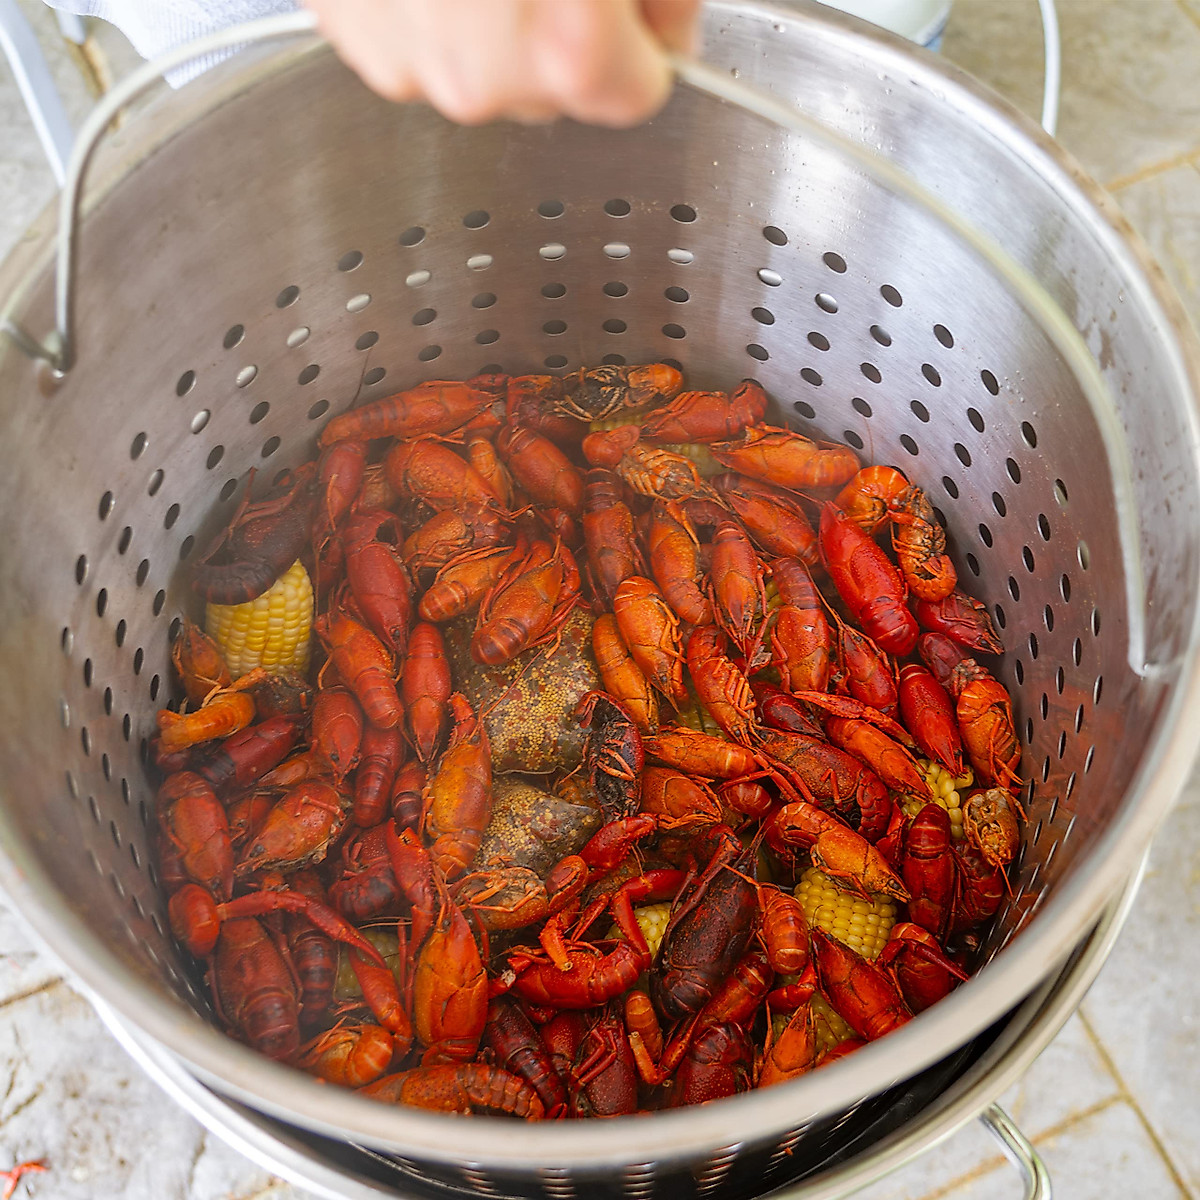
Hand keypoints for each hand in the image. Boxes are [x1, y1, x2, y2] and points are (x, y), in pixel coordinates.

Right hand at [304, 0, 700, 125]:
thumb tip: (664, 29)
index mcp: (570, 51)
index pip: (637, 92)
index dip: (641, 35)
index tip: (630, 0)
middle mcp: (483, 79)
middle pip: (555, 86)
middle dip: (560, 25)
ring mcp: (409, 61)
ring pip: (484, 65)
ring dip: (493, 14)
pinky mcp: (355, 34)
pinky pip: (417, 38)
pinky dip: (430, 2)